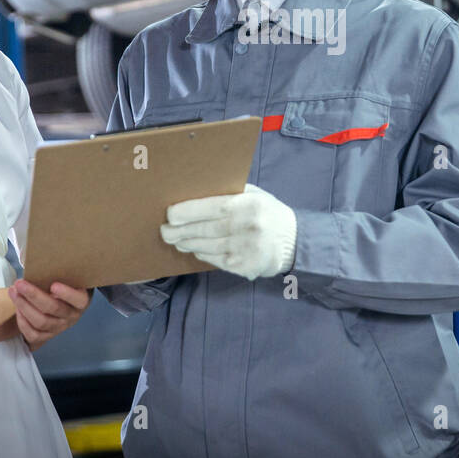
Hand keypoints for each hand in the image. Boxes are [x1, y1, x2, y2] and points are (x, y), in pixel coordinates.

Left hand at [9, 279, 89, 351]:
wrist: (60, 303)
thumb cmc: (62, 285)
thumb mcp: (66, 278)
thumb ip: (57, 273)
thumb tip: (37, 264)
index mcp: (81, 301)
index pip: (78, 299)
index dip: (66, 293)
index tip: (53, 285)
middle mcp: (72, 316)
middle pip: (53, 308)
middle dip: (34, 295)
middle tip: (20, 283)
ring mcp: (60, 328)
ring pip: (41, 322)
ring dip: (24, 306)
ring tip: (13, 292)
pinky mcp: (47, 336)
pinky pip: (33, 335)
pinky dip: (22, 322)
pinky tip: (17, 308)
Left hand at [160, 183, 296, 279]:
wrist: (294, 242)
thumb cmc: (268, 213)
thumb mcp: (254, 195)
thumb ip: (230, 192)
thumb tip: (195, 190)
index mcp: (249, 205)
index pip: (212, 208)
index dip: (187, 212)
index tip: (170, 214)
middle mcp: (247, 228)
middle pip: (204, 230)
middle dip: (179, 231)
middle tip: (164, 230)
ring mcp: (245, 249)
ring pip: (206, 247)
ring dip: (187, 243)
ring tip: (176, 239)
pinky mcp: (244, 266)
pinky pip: (215, 260)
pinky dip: (201, 254)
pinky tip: (195, 249)